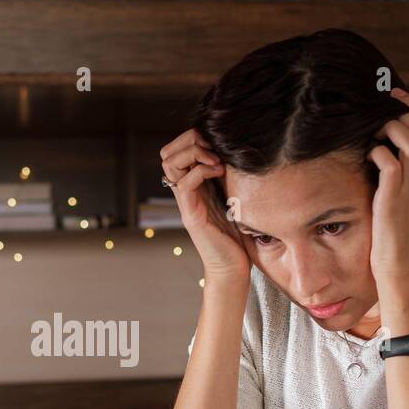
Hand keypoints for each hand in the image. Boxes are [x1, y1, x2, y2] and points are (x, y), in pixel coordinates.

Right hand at [159, 129, 249, 281]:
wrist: (232, 269)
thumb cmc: (237, 237)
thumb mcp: (234, 199)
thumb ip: (229, 179)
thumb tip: (241, 156)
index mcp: (193, 187)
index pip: (175, 151)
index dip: (191, 139)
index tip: (216, 144)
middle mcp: (185, 193)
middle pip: (167, 153)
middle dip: (190, 141)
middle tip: (213, 149)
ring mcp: (186, 203)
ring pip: (171, 164)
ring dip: (194, 153)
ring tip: (216, 160)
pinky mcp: (191, 215)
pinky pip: (185, 183)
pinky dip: (202, 170)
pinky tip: (220, 172)